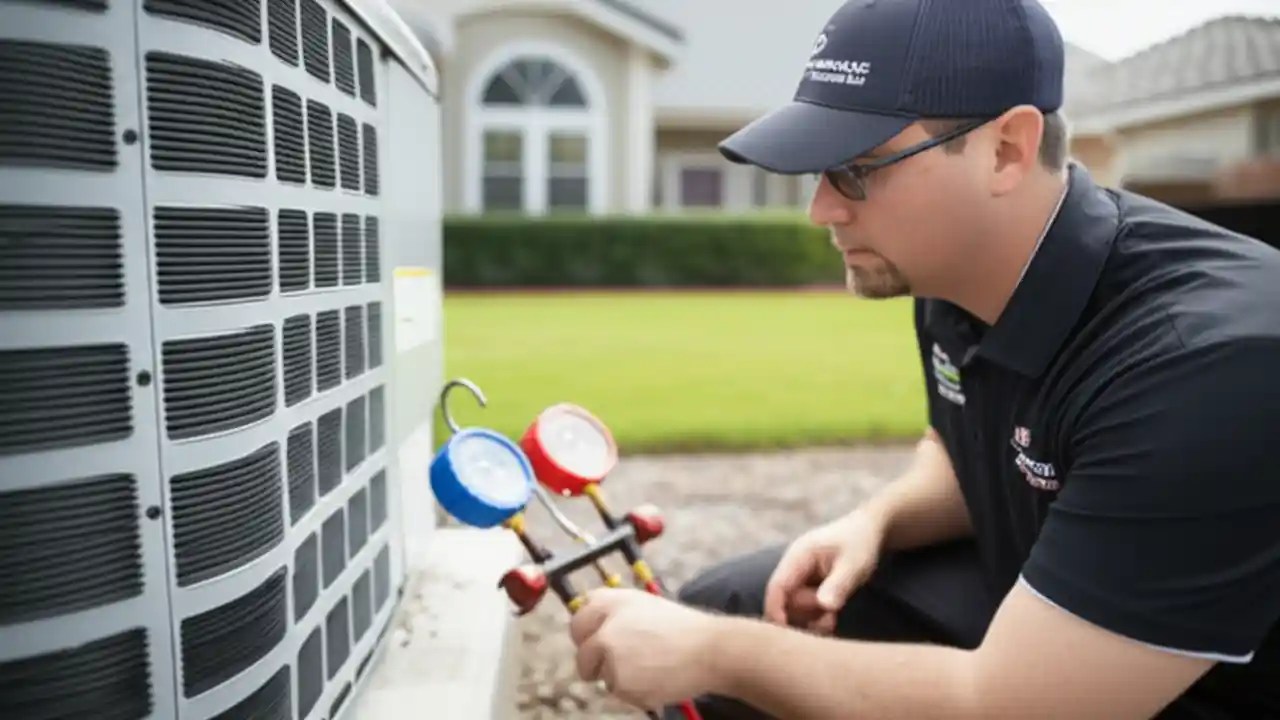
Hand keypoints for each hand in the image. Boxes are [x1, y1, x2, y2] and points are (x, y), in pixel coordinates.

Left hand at [569, 587, 719, 711]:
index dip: (586, 636)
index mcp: (610, 603)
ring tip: (652, 665)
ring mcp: (611, 658)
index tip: (593, 644)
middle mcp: (605, 629)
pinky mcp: (621, 683)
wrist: (708, 650)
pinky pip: (620, 692)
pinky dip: (634, 691)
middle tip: (623, 664)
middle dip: (595, 664)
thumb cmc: (681, 628)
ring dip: (620, 677)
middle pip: (583, 656)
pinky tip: (656, 677)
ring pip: (603, 677)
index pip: (579, 621)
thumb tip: (590, 621)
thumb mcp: (644, 604)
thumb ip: (613, 610)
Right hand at [764, 508, 885, 632]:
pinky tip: (831, 618)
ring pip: (794, 607)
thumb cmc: (860, 543)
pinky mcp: (807, 585)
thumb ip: (838, 584)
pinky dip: (815, 616)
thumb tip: (824, 606)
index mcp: (798, 556)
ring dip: (811, 617)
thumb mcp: (854, 564)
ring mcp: (799, 576)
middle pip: (785, 601)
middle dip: (806, 613)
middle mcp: (793, 566)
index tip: (788, 636)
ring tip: (832, 619)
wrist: (868, 530)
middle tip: (831, 616)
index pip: (777, 587)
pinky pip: (803, 607)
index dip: (777, 611)